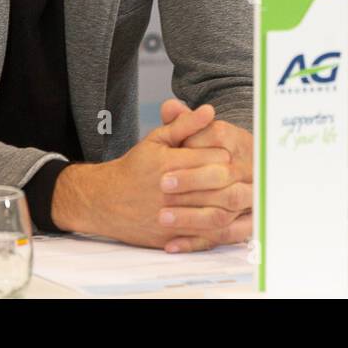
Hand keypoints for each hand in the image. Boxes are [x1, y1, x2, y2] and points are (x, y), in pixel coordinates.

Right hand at [50, 105, 249, 249]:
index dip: (226, 157)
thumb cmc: (136, 167)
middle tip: (242, 177)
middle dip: (235, 181)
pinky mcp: (169, 236)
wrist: (105, 201)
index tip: (229, 157)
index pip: (213, 158)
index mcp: (168, 164)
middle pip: (216, 187)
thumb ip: (185, 124)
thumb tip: (210, 110)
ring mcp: (169, 216)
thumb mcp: (157, 139)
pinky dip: (219, 229)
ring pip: (214, 213)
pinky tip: (228, 219)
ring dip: (232, 206)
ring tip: (240, 197)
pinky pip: (202, 237)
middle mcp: (169, 191)